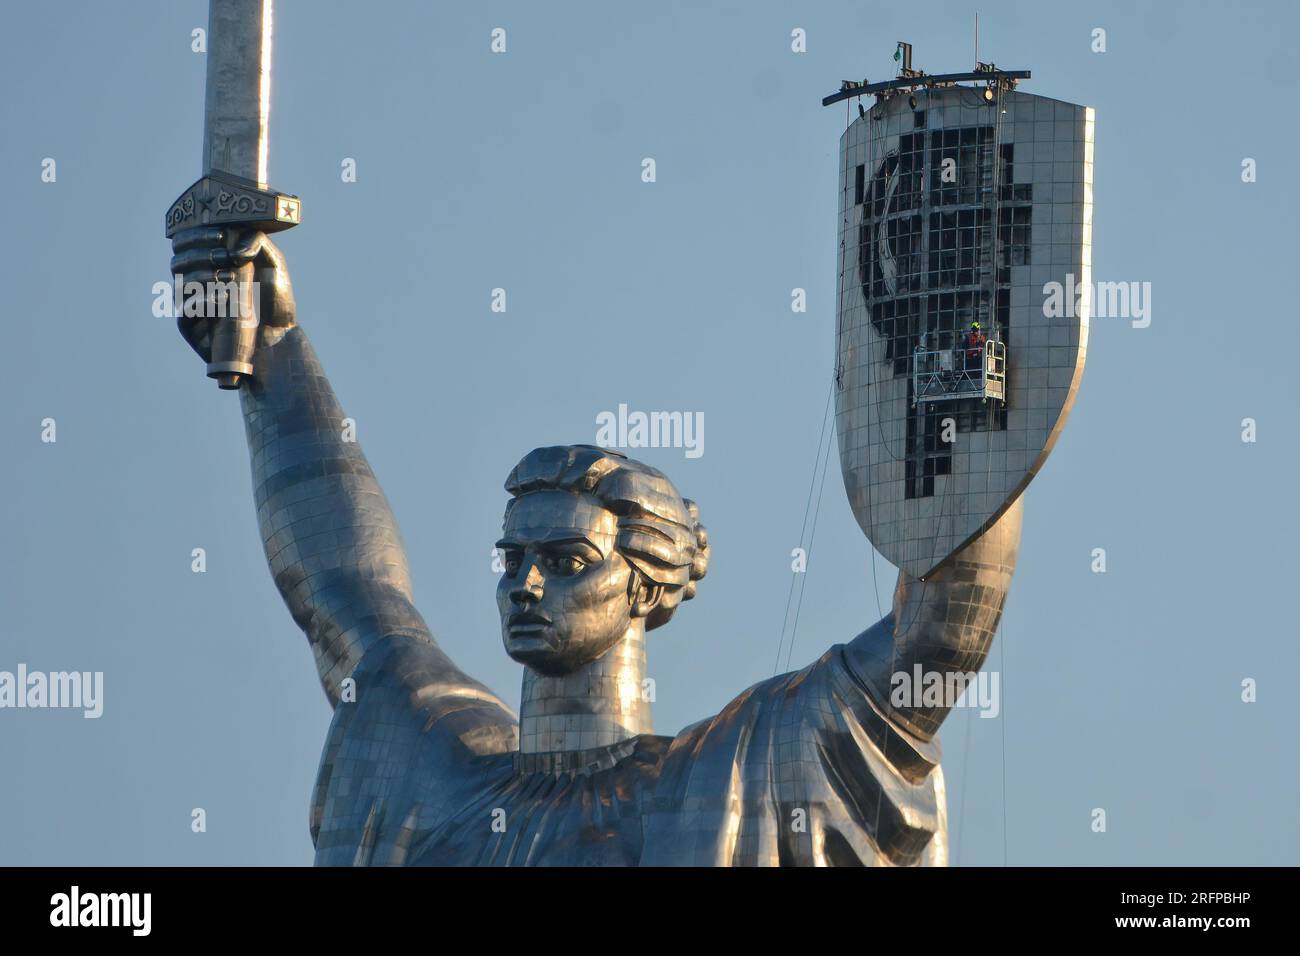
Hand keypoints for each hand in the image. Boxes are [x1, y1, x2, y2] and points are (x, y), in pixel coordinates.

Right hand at [169, 227, 295, 362]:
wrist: (280, 336)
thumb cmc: (275, 298)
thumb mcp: (273, 263)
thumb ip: (256, 241)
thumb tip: (232, 242)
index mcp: (208, 263)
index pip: (186, 243)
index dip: (197, 236)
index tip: (222, 236)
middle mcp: (195, 282)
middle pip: (178, 261)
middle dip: (200, 255)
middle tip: (225, 257)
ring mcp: (192, 305)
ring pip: (180, 284)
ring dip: (201, 276)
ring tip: (231, 278)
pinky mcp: (191, 328)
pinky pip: (184, 310)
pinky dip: (202, 300)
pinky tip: (223, 298)